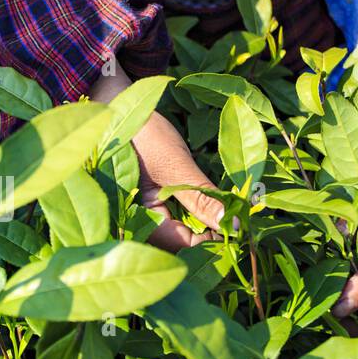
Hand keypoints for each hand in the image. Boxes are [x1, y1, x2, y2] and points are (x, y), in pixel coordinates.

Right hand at [91, 70, 224, 249]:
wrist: (115, 109)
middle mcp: (136, 228)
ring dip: (204, 223)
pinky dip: (193, 213)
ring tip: (226, 209)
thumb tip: (235, 227)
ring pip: (180, 234)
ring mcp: (141, 219)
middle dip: (211, 233)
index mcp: (136, 223)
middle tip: (238, 215)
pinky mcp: (147, 208)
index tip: (242, 226)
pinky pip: (174, 221)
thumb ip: (203, 198)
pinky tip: (208, 204)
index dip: (216, 242)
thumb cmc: (140, 135)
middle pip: (182, 246)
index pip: (184, 249)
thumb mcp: (176, 165)